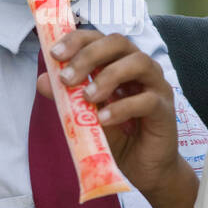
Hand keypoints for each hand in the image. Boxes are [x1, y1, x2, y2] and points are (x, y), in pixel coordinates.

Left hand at [37, 29, 188, 199]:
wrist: (142, 169)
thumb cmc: (117, 136)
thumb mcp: (86, 115)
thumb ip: (67, 97)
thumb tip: (42, 81)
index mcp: (119, 62)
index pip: (99, 38)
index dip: (77, 40)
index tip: (55, 55)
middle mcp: (139, 67)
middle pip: (118, 42)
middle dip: (89, 55)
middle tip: (67, 78)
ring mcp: (156, 86)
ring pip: (138, 63)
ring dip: (108, 76)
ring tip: (87, 97)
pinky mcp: (165, 110)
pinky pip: (147, 100)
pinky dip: (121, 107)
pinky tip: (103, 119)